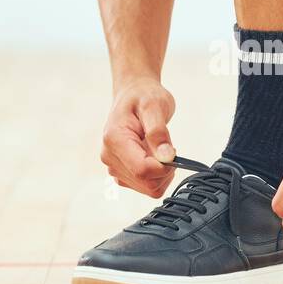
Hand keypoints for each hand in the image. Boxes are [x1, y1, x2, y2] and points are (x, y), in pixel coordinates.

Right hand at [101, 78, 177, 197]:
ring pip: (148, 188)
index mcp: (114, 140)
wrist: (133, 95)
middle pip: (146, 183)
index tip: (173, 151)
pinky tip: (154, 156)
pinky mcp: (121, 172)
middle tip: (167, 147)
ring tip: (159, 149)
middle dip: (165, 170)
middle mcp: (109, 157)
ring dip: (162, 173)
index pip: (142, 170)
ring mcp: (113, 167)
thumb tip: (166, 157)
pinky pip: (145, 186)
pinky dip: (157, 175)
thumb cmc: (143, 97)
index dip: (164, 167)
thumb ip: (159, 132)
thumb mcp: (155, 106)